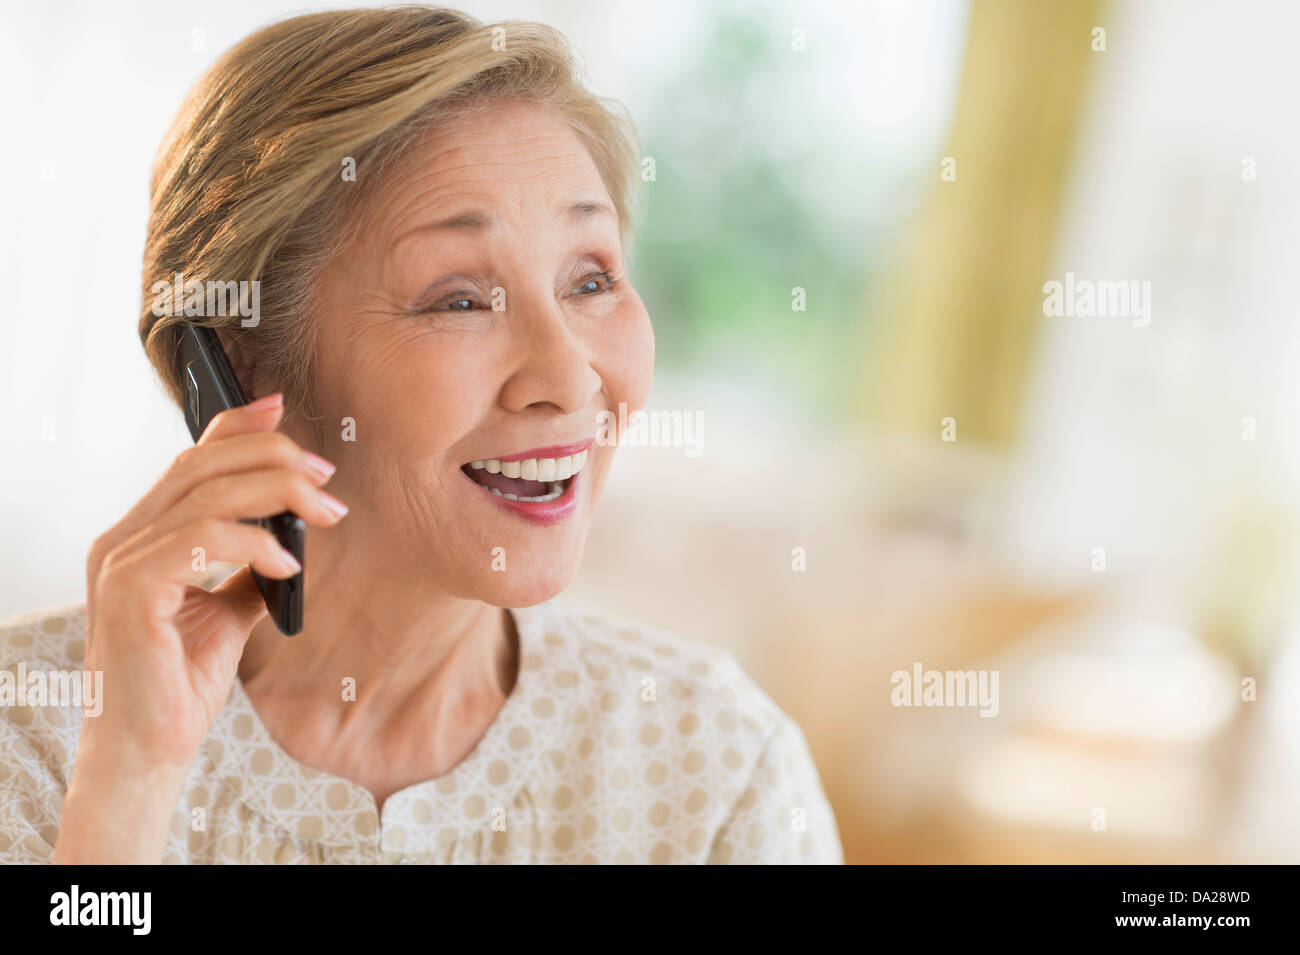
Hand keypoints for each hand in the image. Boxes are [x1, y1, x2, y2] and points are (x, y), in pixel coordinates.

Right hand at [53, 393, 345, 861]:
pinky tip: (285, 563)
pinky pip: (199, 538)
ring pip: (206, 493)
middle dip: (273, 457)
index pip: (190, 458)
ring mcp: (120, 562)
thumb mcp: (226, 611)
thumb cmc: (179, 683)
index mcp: (142, 536)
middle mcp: (123, 539)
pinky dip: (251, 541)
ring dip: (278, 493)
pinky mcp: (130, 590)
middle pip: (201, 463)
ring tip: (324, 512)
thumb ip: (247, 567)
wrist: (147, 748)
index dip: (237, 425)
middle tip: (326, 476)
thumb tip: (293, 536)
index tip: (284, 409)